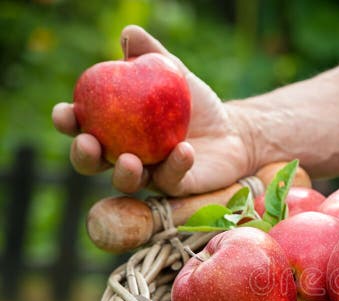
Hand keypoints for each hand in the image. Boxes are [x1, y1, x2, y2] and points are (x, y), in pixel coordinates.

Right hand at [52, 25, 251, 195]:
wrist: (231, 130)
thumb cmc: (194, 103)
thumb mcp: (172, 74)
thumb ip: (150, 55)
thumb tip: (129, 34)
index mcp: (113, 128)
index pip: (80, 127)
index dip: (67, 122)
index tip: (66, 112)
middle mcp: (124, 156)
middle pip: (92, 163)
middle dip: (83, 156)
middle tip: (89, 143)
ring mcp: (149, 176)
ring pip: (127, 182)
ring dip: (124, 173)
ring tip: (130, 159)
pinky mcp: (177, 188)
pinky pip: (172, 181)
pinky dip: (176, 165)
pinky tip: (184, 150)